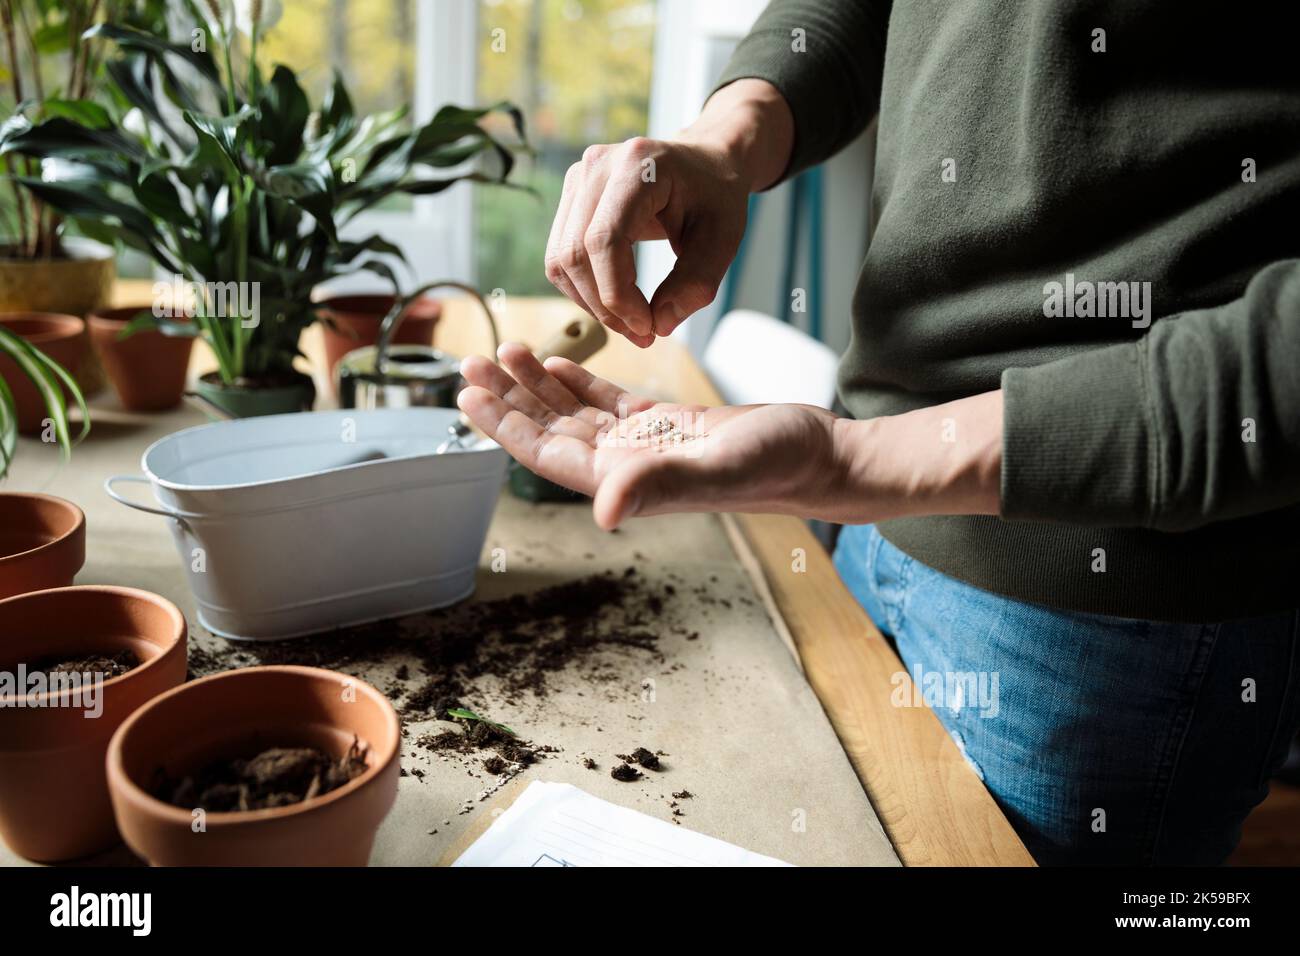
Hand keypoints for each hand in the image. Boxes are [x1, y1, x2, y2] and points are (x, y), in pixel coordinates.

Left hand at [459, 344, 1005, 529]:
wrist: (820, 456)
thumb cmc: (776, 467)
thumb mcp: (716, 469)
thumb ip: (658, 486)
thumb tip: (601, 509)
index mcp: (626, 480)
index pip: (548, 453)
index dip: (506, 426)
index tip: (469, 395)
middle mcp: (627, 467)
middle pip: (552, 431)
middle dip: (509, 399)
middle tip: (471, 361)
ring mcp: (646, 446)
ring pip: (576, 414)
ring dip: (538, 386)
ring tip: (503, 351)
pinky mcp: (667, 426)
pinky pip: (610, 402)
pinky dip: (580, 381)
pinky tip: (556, 362)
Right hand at [544, 79, 793, 346]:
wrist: (703, 165)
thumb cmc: (714, 196)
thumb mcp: (723, 240)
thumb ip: (696, 283)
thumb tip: (659, 325)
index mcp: (638, 166)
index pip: (604, 240)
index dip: (617, 294)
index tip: (647, 327)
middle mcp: (597, 166)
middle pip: (575, 254)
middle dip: (605, 306)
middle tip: (643, 334)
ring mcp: (577, 179)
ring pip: (561, 260)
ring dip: (591, 303)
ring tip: (631, 322)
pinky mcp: (570, 198)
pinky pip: (559, 257)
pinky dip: (583, 290)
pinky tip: (615, 301)